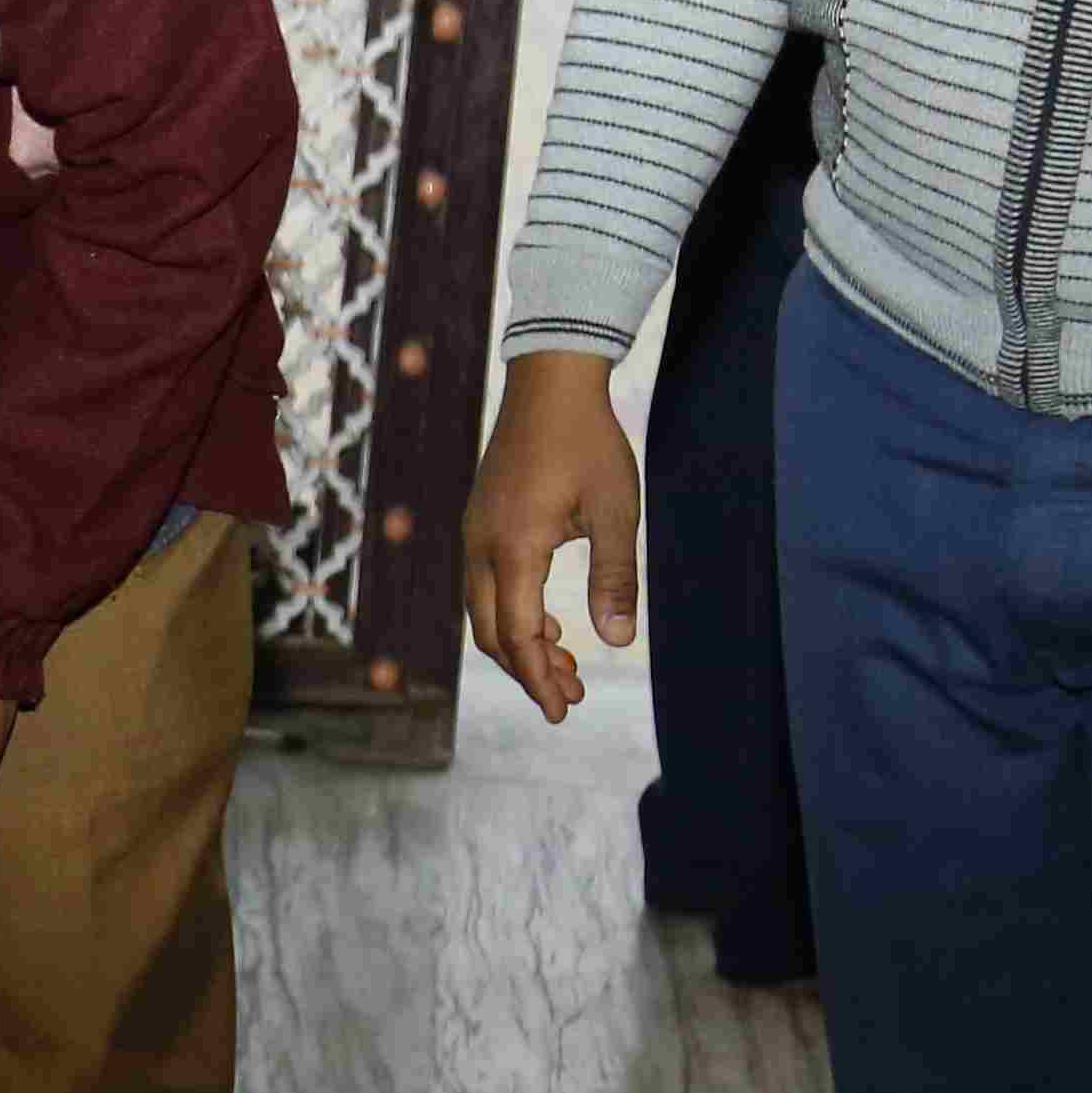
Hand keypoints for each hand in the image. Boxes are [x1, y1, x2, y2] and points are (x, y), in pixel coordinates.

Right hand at [462, 352, 643, 722]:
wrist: (549, 382)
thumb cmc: (588, 442)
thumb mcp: (615, 512)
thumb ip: (616, 578)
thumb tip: (617, 641)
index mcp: (514, 548)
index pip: (519, 634)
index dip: (541, 678)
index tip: (566, 710)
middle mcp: (481, 546)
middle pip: (492, 633)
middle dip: (530, 670)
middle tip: (573, 695)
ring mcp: (474, 533)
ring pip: (485, 612)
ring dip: (522, 644)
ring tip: (567, 662)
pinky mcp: (479, 521)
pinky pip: (485, 585)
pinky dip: (513, 615)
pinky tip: (550, 620)